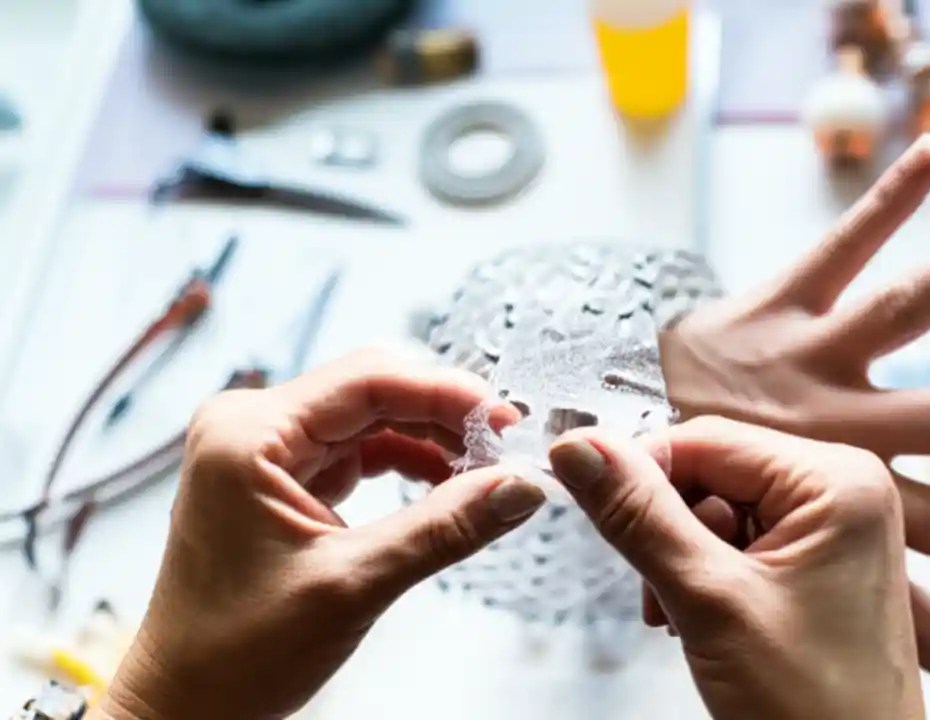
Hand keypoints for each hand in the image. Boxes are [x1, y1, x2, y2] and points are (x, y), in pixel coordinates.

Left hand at [93, 348, 542, 719]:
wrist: (187, 705)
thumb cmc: (234, 654)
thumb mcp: (353, 585)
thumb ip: (443, 528)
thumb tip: (518, 487)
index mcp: (247, 434)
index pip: (368, 381)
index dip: (446, 393)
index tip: (505, 418)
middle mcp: (249, 428)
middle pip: (371, 390)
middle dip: (443, 413)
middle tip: (504, 445)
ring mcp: (263, 451)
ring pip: (369, 418)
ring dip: (429, 437)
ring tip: (483, 468)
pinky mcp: (279, 478)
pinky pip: (356, 449)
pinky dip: (405, 461)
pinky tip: (445, 483)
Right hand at [549, 417, 923, 719]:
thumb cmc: (815, 709)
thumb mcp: (710, 602)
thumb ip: (640, 517)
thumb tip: (580, 449)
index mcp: (837, 480)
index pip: (707, 437)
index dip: (642, 469)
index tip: (588, 493)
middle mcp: (843, 489)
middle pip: (712, 469)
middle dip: (668, 526)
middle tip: (658, 587)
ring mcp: (834, 527)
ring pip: (716, 506)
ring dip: (681, 555)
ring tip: (684, 614)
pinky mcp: (818, 561)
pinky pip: (739, 539)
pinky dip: (704, 573)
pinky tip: (700, 615)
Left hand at [659, 135, 929, 717]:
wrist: (595, 428)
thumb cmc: (672, 506)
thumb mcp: (717, 574)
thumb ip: (780, 601)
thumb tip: (826, 666)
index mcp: (830, 515)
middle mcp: (834, 433)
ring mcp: (804, 365)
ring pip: (903, 314)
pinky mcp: (770, 311)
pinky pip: (829, 252)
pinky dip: (881, 203)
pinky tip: (929, 154)